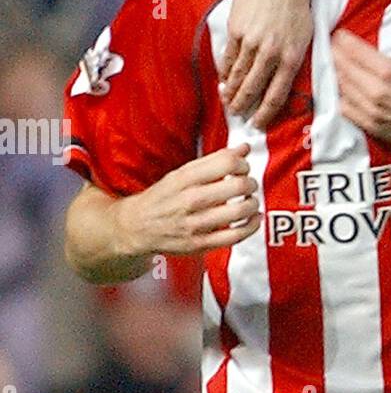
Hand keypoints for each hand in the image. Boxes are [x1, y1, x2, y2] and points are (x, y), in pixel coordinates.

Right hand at [117, 145, 261, 256]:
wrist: (136, 227)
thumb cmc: (162, 198)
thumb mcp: (181, 173)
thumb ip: (214, 160)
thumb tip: (243, 148)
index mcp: (185, 178)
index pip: (226, 163)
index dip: (243, 163)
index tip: (243, 167)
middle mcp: (191, 200)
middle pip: (237, 186)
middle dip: (250, 183)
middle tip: (248, 184)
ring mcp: (196, 224)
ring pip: (239, 211)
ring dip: (252, 203)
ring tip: (250, 201)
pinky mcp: (200, 244)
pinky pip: (235, 236)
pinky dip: (251, 226)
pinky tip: (253, 219)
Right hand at [221, 0, 312, 128]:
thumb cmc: (297, 5)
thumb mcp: (306, 37)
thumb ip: (293, 62)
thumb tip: (282, 86)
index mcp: (291, 58)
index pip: (275, 96)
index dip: (264, 115)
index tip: (258, 125)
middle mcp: (271, 53)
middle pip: (253, 90)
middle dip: (243, 107)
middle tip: (237, 116)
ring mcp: (251, 41)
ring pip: (238, 76)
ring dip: (232, 92)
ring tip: (228, 101)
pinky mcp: (237, 30)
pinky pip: (229, 58)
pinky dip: (226, 72)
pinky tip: (224, 80)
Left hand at [333, 14, 390, 165]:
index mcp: (390, 71)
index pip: (354, 51)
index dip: (343, 40)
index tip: (340, 35)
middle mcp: (377, 92)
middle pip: (344, 68)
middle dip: (336, 54)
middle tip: (334, 46)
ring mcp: (373, 111)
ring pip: (343, 88)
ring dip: (338, 74)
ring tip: (337, 64)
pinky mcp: (374, 126)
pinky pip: (347, 110)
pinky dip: (342, 97)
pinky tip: (344, 89)